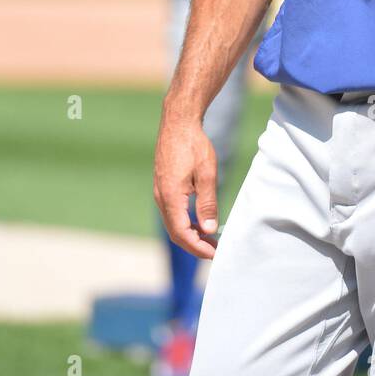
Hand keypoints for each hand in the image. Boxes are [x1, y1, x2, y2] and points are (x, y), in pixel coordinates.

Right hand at [154, 106, 218, 259]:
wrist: (178, 123)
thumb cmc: (194, 146)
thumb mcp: (207, 174)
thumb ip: (207, 203)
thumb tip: (208, 229)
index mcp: (170, 197)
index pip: (182, 233)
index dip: (198, 247)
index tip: (214, 253)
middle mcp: (161, 197)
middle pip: (175, 232)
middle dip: (194, 244)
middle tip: (214, 250)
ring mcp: (160, 192)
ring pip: (173, 223)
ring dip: (190, 233)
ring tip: (210, 238)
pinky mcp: (162, 186)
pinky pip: (172, 212)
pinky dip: (185, 221)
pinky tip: (199, 220)